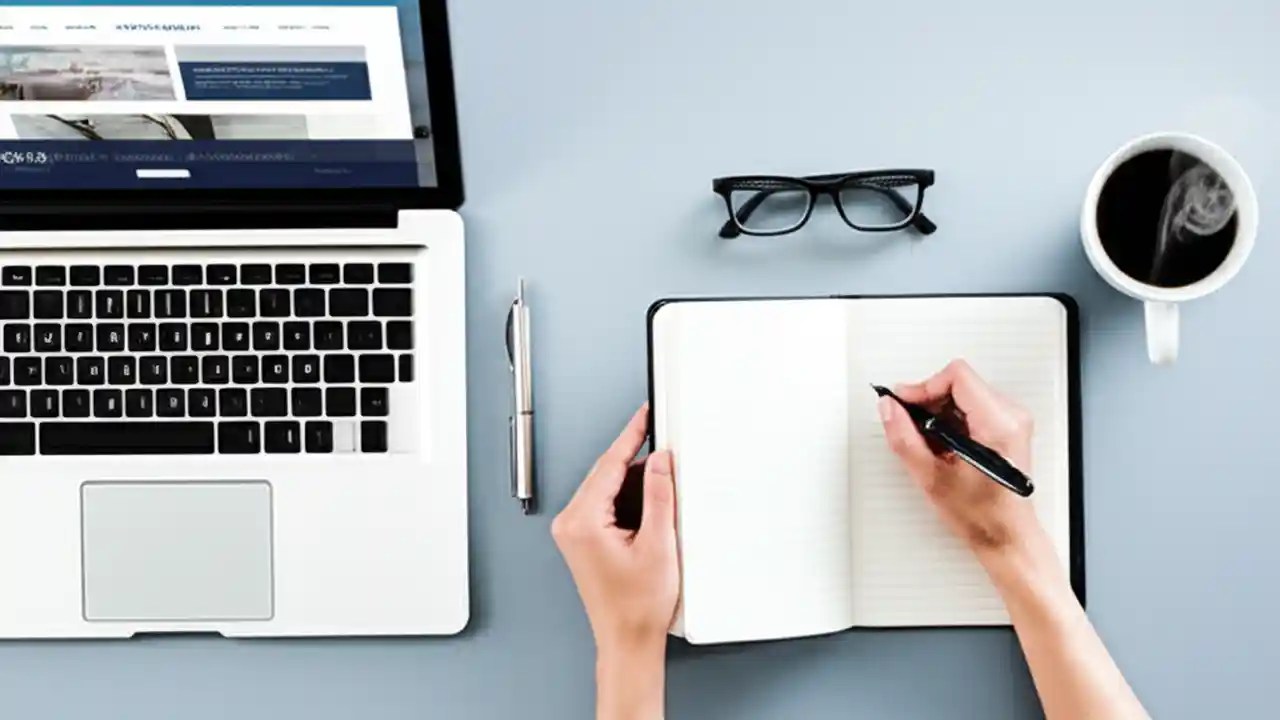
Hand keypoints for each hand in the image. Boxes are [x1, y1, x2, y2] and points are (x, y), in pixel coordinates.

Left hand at [553, 404, 678, 656]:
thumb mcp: (659, 544)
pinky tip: (648, 496)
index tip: (643, 416)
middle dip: (634, 455)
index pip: (608, 465)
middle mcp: (571, 524)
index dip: (631, 436)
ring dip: (632, 478)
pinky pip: (604, 503)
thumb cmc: (637, 607)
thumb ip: (659, 496)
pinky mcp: (582, 539)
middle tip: (660, 438)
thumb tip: (659, 461)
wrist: (627, 640)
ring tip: (662, 474)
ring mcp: (574, 532)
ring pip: (605, 487)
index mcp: (582, 522)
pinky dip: (626, 496)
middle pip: (605, 472)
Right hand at [877, 360, 1044, 561]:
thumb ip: (904, 437)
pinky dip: (950, 419)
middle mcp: (1011, 417)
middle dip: (928, 400)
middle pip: (959, 383)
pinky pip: (972, 406)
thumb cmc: (982, 516)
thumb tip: (890, 409)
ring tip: (927, 440)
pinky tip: (942, 444)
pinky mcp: (1007, 427)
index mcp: (997, 425)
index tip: (905, 403)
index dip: (923, 387)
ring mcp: (1012, 421)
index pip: (956, 377)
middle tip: (910, 423)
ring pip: (963, 393)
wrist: (1006, 535)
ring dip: (938, 411)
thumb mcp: (931, 478)